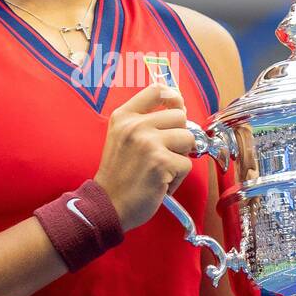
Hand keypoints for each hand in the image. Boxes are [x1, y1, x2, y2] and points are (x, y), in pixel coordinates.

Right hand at [94, 83, 195, 231]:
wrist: (107, 205)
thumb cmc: (118, 175)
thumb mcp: (121, 137)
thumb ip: (143, 121)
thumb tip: (179, 109)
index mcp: (124, 116)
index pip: (156, 90)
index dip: (174, 98)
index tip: (178, 108)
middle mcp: (135, 125)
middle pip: (179, 116)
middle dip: (179, 136)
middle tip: (164, 153)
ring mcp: (148, 143)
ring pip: (188, 138)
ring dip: (180, 157)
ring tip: (162, 169)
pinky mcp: (161, 162)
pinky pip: (187, 164)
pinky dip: (177, 178)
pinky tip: (160, 183)